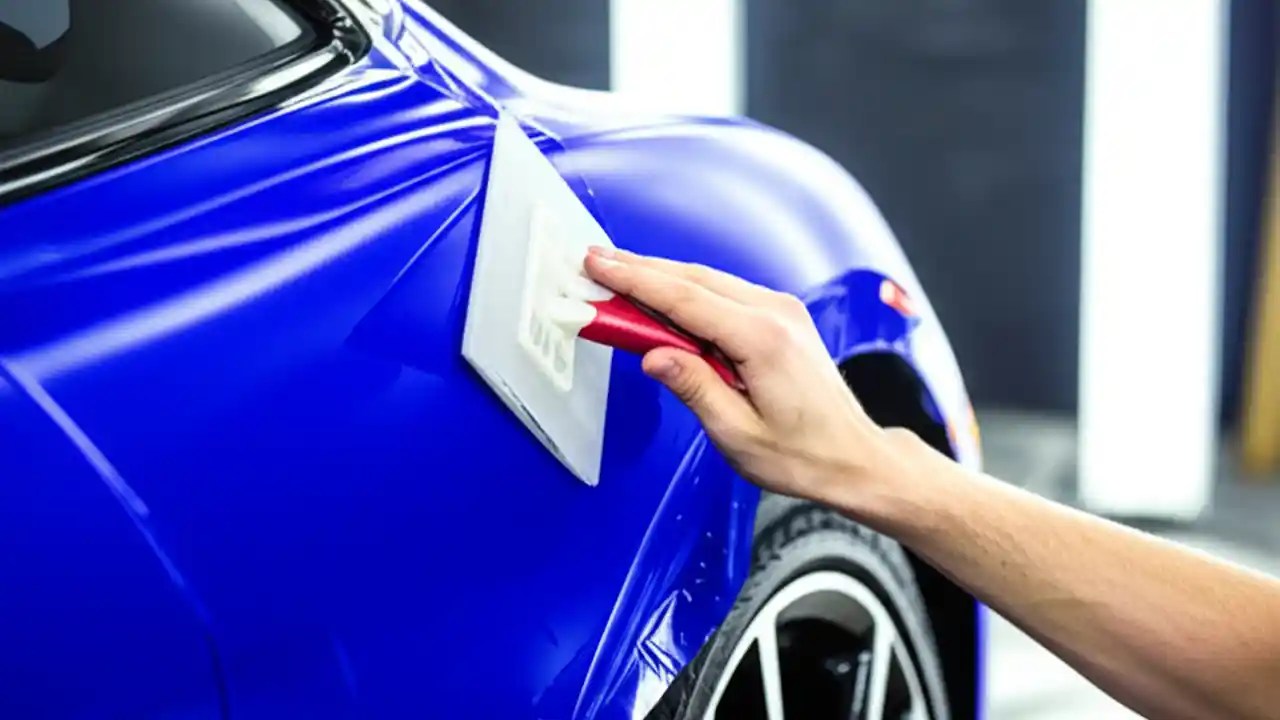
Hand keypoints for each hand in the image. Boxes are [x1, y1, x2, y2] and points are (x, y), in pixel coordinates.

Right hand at [584, 247, 916, 511]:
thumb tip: (653, 356)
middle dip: (639, 270)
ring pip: (708, 281)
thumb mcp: (738, 434)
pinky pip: (725, 293)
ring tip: (617, 276)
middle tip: (594, 263)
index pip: (683, 299)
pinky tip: (662, 297)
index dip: (634, 280)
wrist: (855, 458)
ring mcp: (782, 311)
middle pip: (693, 279)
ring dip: (661, 278)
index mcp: (762, 340)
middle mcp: (775, 314)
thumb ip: (694, 388)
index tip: (597, 265)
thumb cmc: (804, 456)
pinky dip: (688, 291)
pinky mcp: (782, 318)